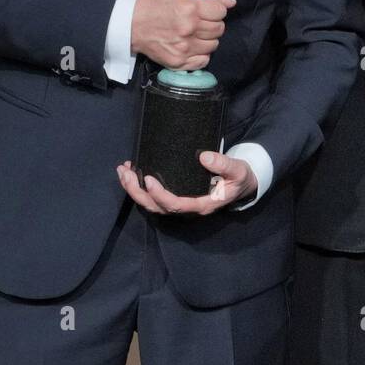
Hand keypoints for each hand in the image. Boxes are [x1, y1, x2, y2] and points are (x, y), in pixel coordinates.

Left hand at [116, 151, 258, 214]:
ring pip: (152, 204)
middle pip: (157, 207)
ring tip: (123, 171)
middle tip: (126, 173)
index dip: (159, 195)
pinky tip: (132, 172)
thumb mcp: (238, 170)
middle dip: (138, 192)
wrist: (242, 184)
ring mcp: (180, 203)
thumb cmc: (239, 178)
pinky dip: (140, 186)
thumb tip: (203, 156)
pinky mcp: (176, 195)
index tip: (149, 179)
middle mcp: (188, 207)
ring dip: (134, 189)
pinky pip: (154, 197)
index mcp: (202, 204)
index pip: (176, 205)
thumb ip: (224, 164)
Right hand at [131, 0, 235, 70]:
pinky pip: (203, 61)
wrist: (130, 24)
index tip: (207, 9)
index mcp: (190, 8)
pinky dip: (200, 54)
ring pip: (213, 45)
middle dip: (212, 24)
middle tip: (200, 22)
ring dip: (207, 39)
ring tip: (195, 34)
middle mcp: (189, 29)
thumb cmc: (156, 3)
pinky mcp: (178, 62)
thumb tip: (231, 2)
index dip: (215, 9)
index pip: (221, 11)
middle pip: (219, 29)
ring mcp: (184, 47)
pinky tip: (191, 46)